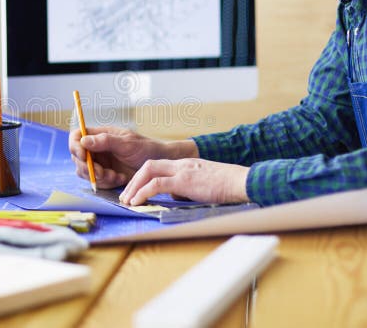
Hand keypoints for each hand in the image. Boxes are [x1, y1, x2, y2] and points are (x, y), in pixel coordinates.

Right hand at [69, 126, 198, 188]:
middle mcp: (97, 148)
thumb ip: (105, 141)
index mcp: (100, 135)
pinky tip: (121, 179)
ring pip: (86, 172)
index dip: (75, 146)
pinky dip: (107, 183)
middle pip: (78, 157)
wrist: (159, 166)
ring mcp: (100, 162)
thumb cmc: (146, 149)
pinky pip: (97, 182)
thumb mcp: (127, 143)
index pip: (77, 136)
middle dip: (88, 167)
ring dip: (98, 177)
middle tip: (103, 172)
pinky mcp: (106, 175)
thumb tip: (83, 141)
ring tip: (115, 176)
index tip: (84, 156)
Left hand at [118, 158, 249, 205]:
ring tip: (127, 201)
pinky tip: (137, 202)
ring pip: (148, 172)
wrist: (241, 182)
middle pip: (148, 166)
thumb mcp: (204, 185)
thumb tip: (177, 198)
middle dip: (133, 181)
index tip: (135, 190)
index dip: (143, 177)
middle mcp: (181, 164)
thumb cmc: (228, 187)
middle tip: (126, 196)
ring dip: (134, 187)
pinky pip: (157, 184)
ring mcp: (182, 170)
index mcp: (186, 165)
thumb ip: (188, 189)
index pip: (157, 166)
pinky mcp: (184, 180)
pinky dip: (143, 192)